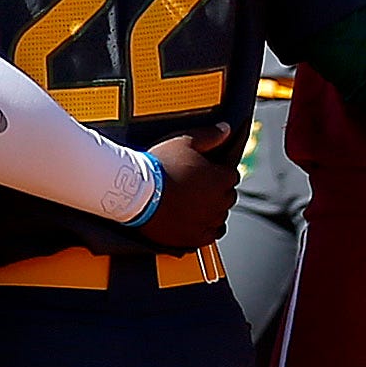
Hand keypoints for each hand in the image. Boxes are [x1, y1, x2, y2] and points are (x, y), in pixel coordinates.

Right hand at [139, 123, 243, 251]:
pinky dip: (207, 228)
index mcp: (221, 178)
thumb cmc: (158, 166)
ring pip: (220, 216)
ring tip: (193, 204)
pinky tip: (196, 221)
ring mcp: (207, 221)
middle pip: (227, 196)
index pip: (231, 175)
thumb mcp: (183, 141)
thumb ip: (209, 135)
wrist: (134, 193)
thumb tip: (226, 129)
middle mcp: (219, 202)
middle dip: (216, 191)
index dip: (218, 173)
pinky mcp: (195, 237)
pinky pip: (212, 235)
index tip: (205, 172)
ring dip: (211, 210)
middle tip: (197, 187)